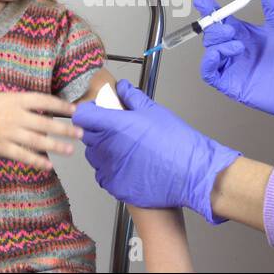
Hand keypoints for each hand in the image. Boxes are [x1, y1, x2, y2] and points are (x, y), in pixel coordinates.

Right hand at [0, 92, 82, 169]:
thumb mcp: (2, 98)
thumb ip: (21, 104)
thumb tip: (44, 110)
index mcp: (16, 100)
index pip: (44, 101)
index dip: (61, 105)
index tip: (76, 110)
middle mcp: (15, 115)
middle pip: (46, 122)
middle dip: (65, 128)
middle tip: (81, 133)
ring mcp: (9, 132)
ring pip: (38, 140)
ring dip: (56, 146)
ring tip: (70, 150)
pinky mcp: (2, 148)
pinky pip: (23, 155)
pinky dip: (37, 161)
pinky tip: (48, 165)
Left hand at [71, 79, 241, 224]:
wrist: (190, 173)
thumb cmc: (176, 142)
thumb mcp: (155, 112)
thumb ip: (132, 98)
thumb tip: (122, 88)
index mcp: (115, 125)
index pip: (82, 116)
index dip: (89, 112)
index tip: (97, 113)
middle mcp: (107, 146)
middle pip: (87, 135)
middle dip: (98, 130)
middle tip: (117, 130)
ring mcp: (109, 168)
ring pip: (95, 155)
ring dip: (104, 150)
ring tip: (126, 149)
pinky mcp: (114, 185)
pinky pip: (103, 174)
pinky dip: (111, 169)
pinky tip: (129, 165)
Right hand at [195, 0, 273, 142]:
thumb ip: (271, 0)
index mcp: (246, 34)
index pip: (222, 19)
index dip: (210, 10)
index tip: (203, 1)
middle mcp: (236, 49)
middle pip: (212, 33)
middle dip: (215, 27)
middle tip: (230, 29)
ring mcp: (232, 67)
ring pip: (210, 50)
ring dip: (218, 44)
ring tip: (238, 45)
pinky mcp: (229, 84)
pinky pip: (208, 72)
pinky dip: (208, 62)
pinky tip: (219, 55)